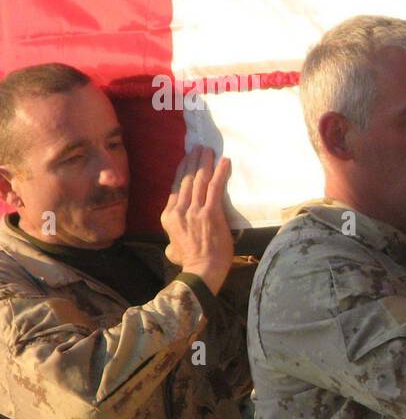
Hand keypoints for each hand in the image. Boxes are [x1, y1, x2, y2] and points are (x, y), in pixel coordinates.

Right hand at [162, 145, 234, 294]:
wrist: (202, 270)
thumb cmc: (190, 262)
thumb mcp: (172, 248)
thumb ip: (172, 239)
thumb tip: (173, 241)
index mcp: (169, 216)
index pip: (176, 188)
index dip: (182, 172)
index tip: (186, 160)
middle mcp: (179, 210)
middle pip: (187, 180)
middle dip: (193, 162)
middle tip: (198, 148)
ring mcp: (195, 210)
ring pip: (199, 180)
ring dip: (205, 163)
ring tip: (208, 151)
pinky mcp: (211, 213)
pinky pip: (215, 188)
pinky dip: (220, 173)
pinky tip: (224, 162)